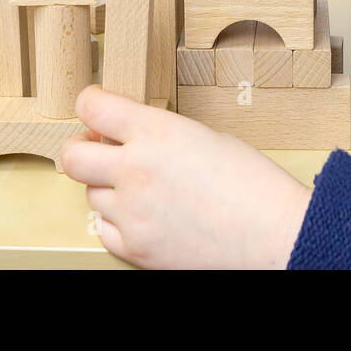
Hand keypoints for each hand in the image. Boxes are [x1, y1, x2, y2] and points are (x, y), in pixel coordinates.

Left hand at [59, 84, 313, 268]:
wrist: (277, 236)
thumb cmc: (255, 186)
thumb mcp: (206, 137)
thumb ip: (161, 134)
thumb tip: (131, 136)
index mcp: (158, 133)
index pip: (92, 107)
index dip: (88, 102)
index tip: (93, 105)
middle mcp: (137, 170)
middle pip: (73, 156)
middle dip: (81, 148)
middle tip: (97, 148)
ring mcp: (133, 213)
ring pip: (91, 195)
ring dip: (107, 187)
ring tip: (140, 187)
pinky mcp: (136, 248)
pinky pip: (104, 230)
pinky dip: (118, 221)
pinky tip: (142, 214)